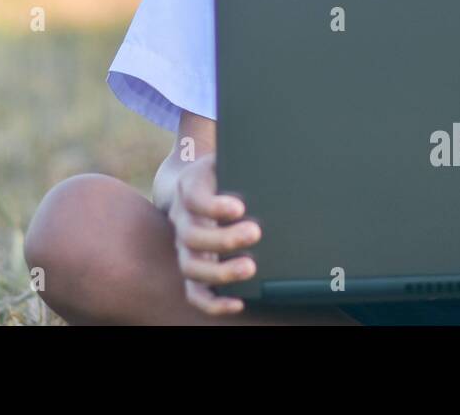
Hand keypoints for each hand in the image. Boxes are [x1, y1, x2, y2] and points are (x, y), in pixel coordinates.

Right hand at [168, 151, 261, 315]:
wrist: (196, 185)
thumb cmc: (222, 171)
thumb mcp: (228, 158)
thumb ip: (242, 159)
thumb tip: (277, 159)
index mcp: (189, 187)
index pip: (193, 198)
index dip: (213, 206)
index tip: (239, 207)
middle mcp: (182, 219)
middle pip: (191, 235)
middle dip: (224, 238)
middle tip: (255, 233)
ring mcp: (184, 247)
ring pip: (190, 267)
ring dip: (219, 272)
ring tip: (250, 267)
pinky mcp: (193, 268)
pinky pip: (194, 292)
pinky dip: (212, 302)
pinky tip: (238, 302)